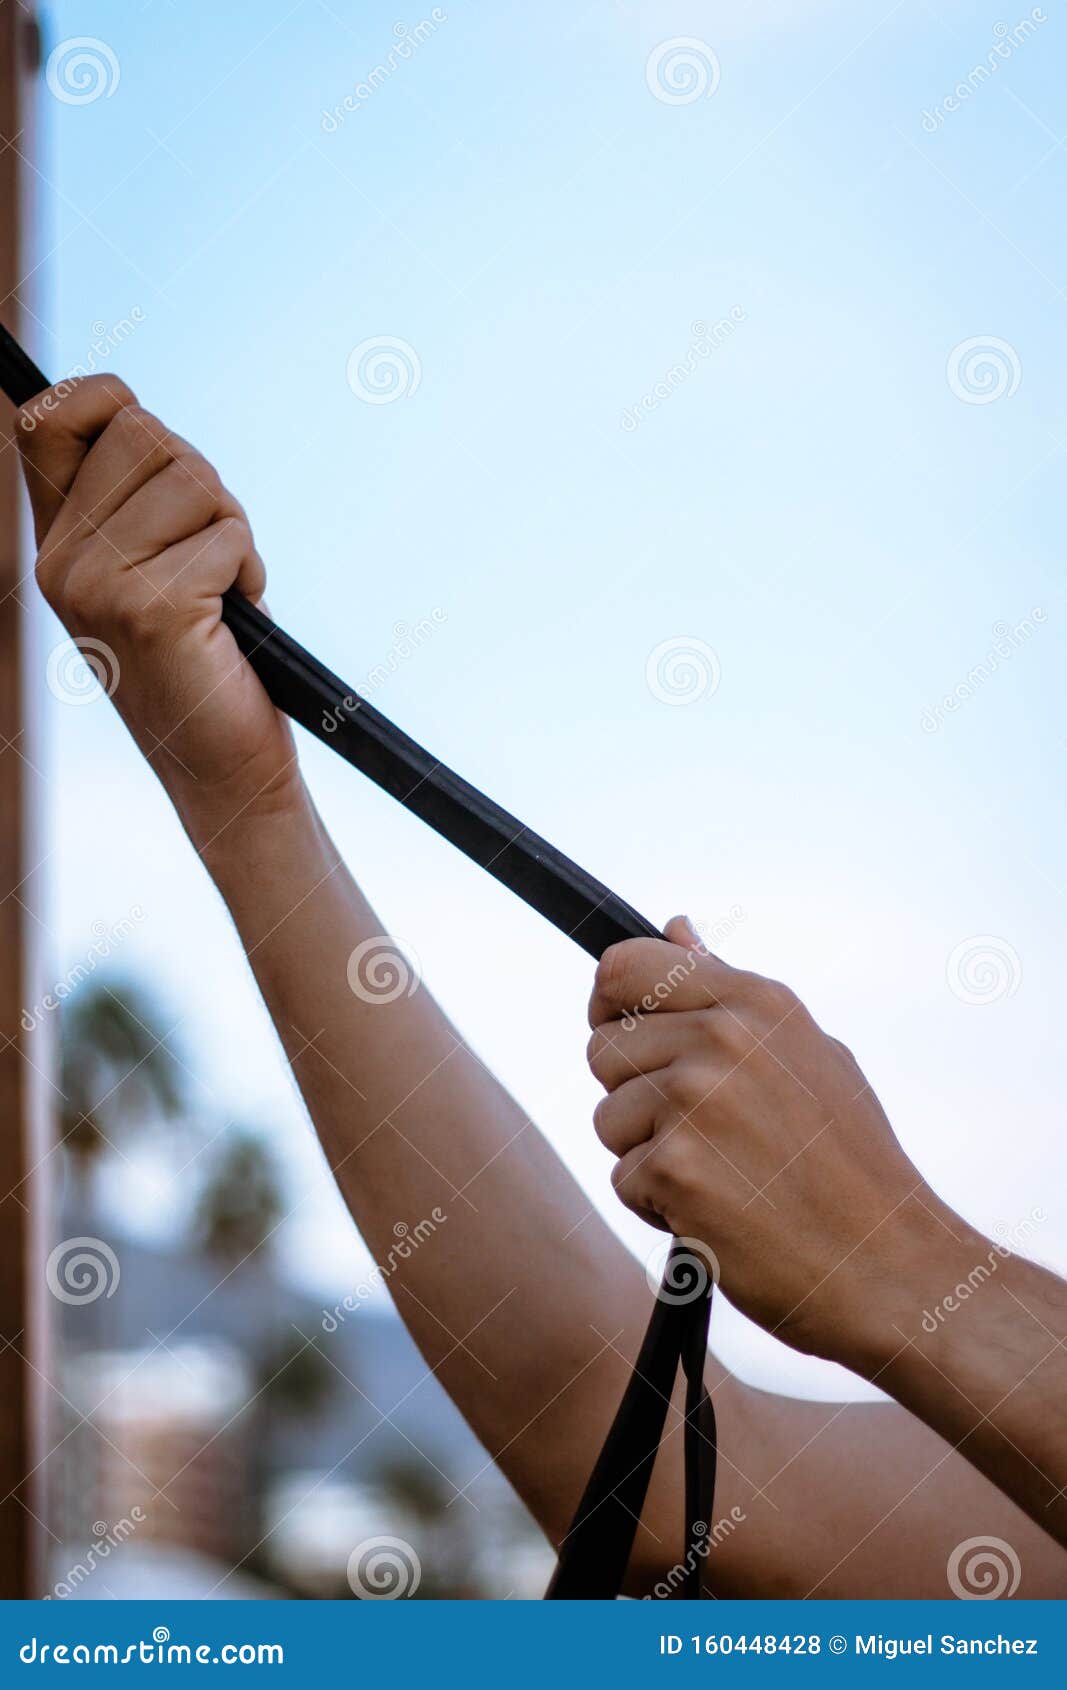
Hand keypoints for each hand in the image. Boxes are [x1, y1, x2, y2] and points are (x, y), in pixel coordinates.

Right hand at [15, 376, 300, 845]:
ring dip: (232, 529)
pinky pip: (229, 535)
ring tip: (222, 589)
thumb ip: (128, 497)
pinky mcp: (151, 608)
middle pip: (144, 432)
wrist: (221, 766)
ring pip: (193, 478)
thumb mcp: (147, 566)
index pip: (49, 414)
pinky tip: (233, 618)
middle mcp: (60, 559)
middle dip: (202, 483)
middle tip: (210, 553)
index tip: (158, 451)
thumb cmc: (203, 659)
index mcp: (53, 542)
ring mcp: (98, 584)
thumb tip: (124, 405)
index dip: (110, 400)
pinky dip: (249, 570)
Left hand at [587, 916, 941, 1367]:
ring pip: (608, 1118)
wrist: (891, 1267)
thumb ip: (727, 992)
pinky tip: (721, 1215)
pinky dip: (660, 1206)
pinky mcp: (675, 1166)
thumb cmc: (850, 1167)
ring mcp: (695, 1100)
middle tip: (707, 1136)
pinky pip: (623, 1180)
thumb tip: (673, 928)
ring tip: (723, 1177)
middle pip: (602, 1049)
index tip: (631, 1043)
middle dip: (635, 1097)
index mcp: (755, 1002)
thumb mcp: (806, 1053)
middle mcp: (723, 1037)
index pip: (623, 966)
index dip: (610, 1008)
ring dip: (647, 1156)